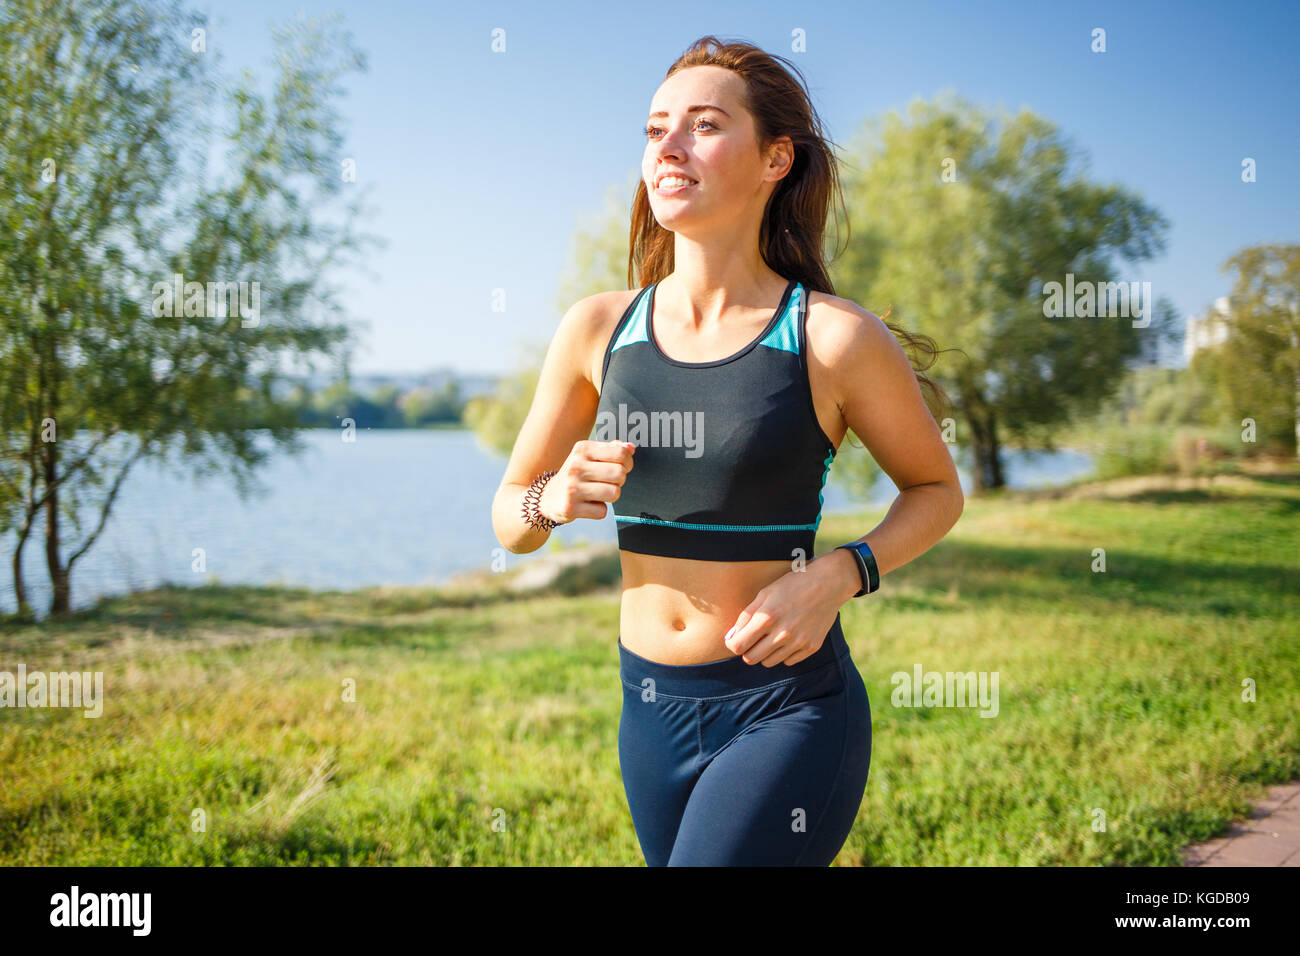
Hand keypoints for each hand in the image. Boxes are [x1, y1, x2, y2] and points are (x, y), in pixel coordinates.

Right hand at [538, 439, 634, 523]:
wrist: (547, 498)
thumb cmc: (576, 475)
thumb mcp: (589, 457)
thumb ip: (611, 450)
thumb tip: (631, 448)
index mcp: (582, 449)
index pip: (620, 453)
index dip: (627, 462)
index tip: (621, 467)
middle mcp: (575, 466)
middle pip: (620, 473)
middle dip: (619, 480)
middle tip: (608, 482)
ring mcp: (572, 488)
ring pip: (614, 493)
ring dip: (611, 496)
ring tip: (598, 493)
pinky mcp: (570, 508)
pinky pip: (602, 511)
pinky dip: (599, 510)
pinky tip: (587, 505)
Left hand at [723, 549, 859, 666]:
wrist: (829, 583)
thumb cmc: (792, 585)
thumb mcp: (764, 594)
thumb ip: (745, 617)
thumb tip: (731, 638)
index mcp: (767, 618)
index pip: (738, 646)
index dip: (733, 644)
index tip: (736, 639)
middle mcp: (782, 633)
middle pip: (751, 659)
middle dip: (748, 650)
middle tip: (753, 639)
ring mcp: (799, 642)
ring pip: (769, 662)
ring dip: (766, 652)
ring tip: (772, 636)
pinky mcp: (812, 647)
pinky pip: (788, 661)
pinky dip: (784, 653)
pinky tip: (789, 637)